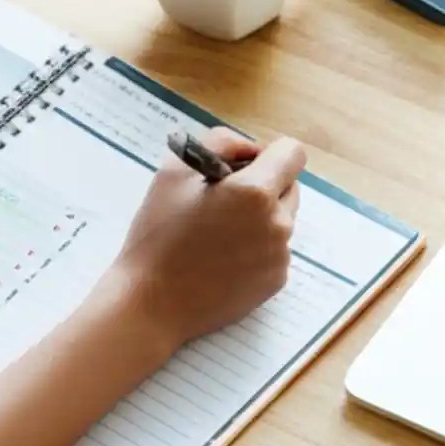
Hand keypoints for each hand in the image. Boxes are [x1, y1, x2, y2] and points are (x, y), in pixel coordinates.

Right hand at [103, 128, 305, 350]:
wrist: (151, 302)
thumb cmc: (158, 233)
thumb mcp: (175, 171)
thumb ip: (220, 143)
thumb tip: (251, 149)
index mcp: (256, 192)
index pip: (293, 153)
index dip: (269, 154)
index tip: (242, 167)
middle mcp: (278, 223)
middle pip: (290, 186)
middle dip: (265, 185)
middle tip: (223, 201)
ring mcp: (280, 256)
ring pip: (282, 219)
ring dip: (260, 217)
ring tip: (218, 233)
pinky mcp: (276, 281)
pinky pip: (276, 250)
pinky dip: (257, 248)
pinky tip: (223, 259)